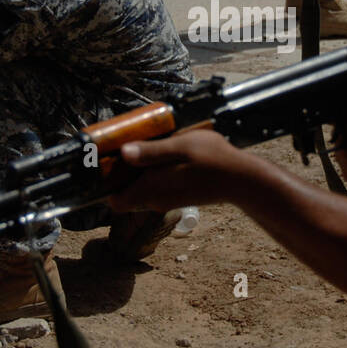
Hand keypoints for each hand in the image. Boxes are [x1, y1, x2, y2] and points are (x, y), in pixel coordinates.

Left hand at [108, 130, 252, 213]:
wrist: (241, 180)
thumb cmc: (213, 161)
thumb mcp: (180, 147)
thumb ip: (151, 151)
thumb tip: (123, 152)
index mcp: (151, 189)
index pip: (115, 201)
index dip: (106, 184)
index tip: (105, 164)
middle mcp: (156, 199)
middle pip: (126, 192)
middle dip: (122, 173)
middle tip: (126, 146)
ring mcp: (167, 200)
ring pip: (141, 189)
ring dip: (140, 172)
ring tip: (149, 147)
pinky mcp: (178, 197)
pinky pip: (156, 188)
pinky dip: (155, 175)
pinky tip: (167, 156)